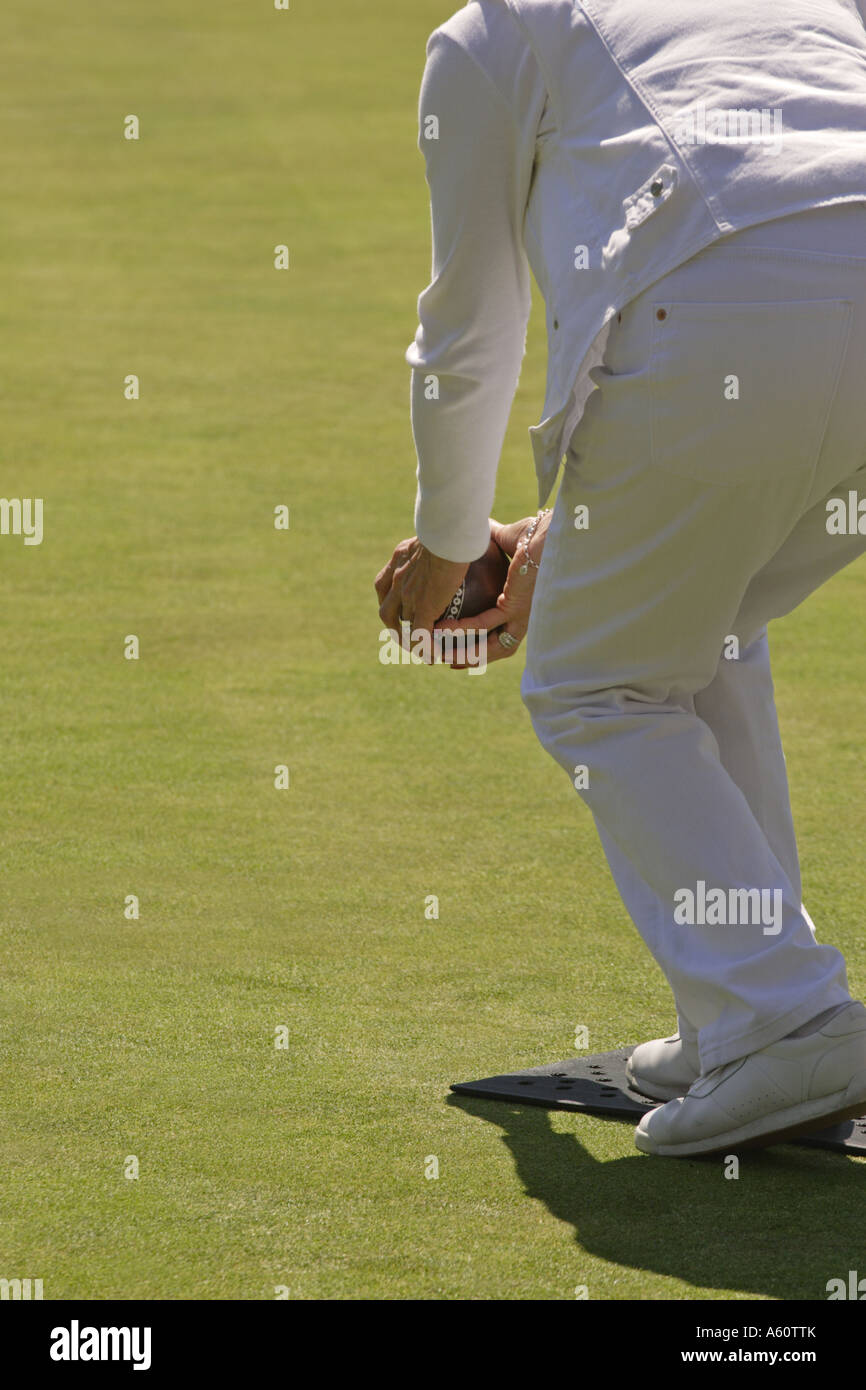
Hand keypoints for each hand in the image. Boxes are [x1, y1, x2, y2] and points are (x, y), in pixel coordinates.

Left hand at [374, 536, 468, 647]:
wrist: (450, 532)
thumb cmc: (452, 525)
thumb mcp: (437, 531)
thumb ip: (437, 541)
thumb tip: (454, 536)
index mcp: (399, 558)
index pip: (385, 585)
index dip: (391, 599)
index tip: (401, 607)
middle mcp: (397, 577)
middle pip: (387, 609)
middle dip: (393, 623)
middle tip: (405, 632)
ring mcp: (407, 594)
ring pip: (400, 624)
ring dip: (406, 639)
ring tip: (419, 648)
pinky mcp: (424, 606)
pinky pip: (419, 634)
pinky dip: (423, 646)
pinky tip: (432, 656)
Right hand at [436, 511, 551, 663]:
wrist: (550, 532)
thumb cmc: (537, 535)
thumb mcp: (508, 540)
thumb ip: (493, 539)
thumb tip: (480, 528)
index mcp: (522, 604)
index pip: (501, 633)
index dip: (481, 643)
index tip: (459, 648)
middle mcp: (524, 616)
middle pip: (497, 648)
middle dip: (472, 656)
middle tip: (447, 659)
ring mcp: (521, 615)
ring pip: (492, 645)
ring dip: (466, 651)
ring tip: (441, 651)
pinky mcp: (516, 607)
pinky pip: (485, 624)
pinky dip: (464, 629)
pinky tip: (445, 628)